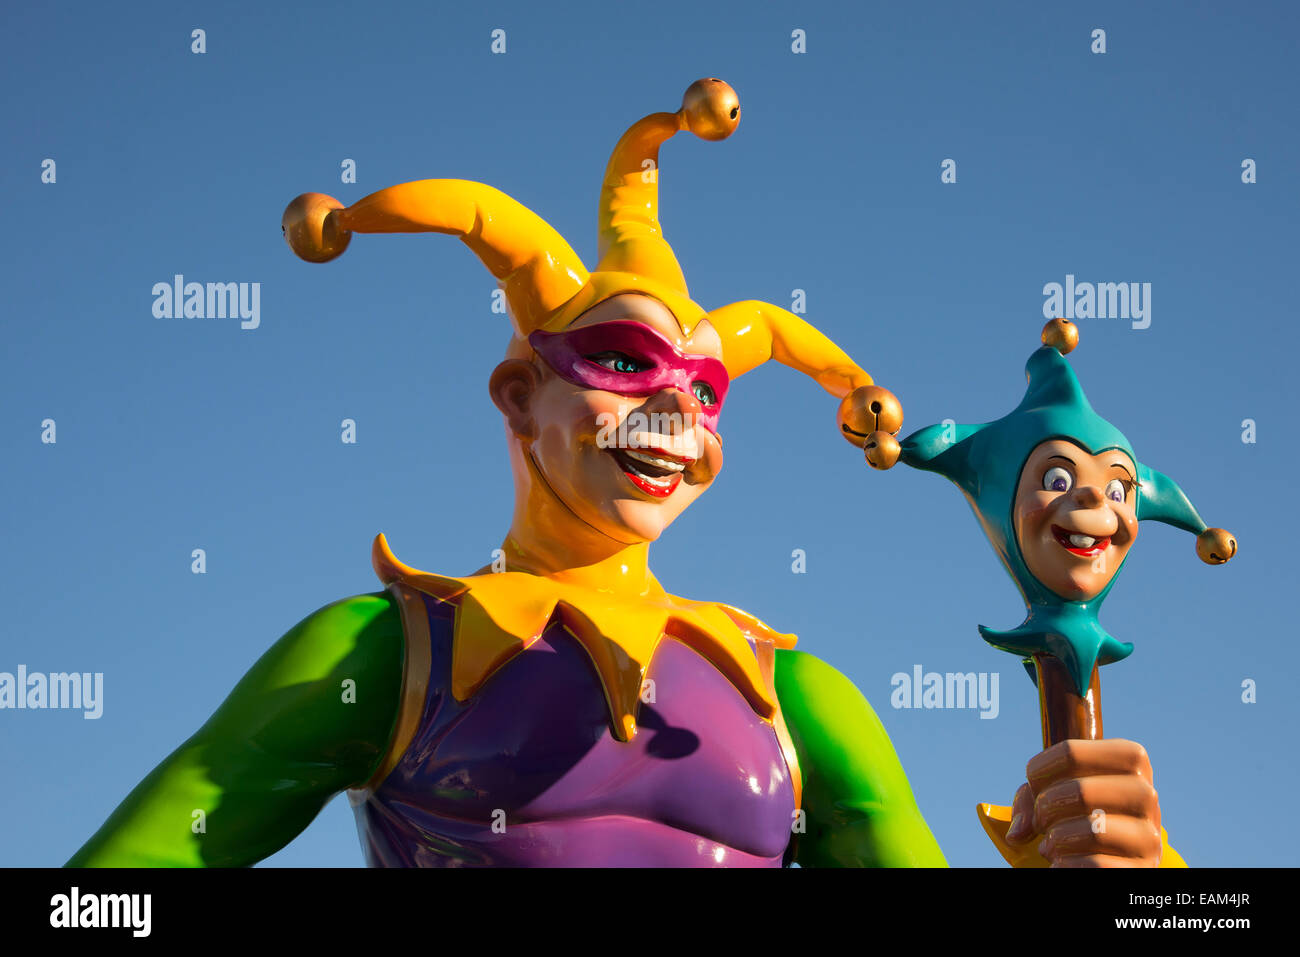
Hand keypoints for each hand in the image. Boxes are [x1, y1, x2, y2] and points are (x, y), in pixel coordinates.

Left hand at [1004, 739, 1162, 866]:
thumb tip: (1018, 832)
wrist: (1109, 857)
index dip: (1039, 772)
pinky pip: (1095, 865)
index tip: (1036, 788)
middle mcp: (1146, 794)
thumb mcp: (1056, 793)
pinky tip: (1063, 862)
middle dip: (1046, 808)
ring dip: (1056, 840)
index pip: (1071, 753)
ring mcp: (1149, 835)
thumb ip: (1032, 797)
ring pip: (1091, 830)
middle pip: (1080, 791)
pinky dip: (1066, 864)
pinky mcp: (1141, 869)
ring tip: (1052, 844)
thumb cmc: (1077, 814)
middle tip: (1041, 822)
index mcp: (1130, 759)